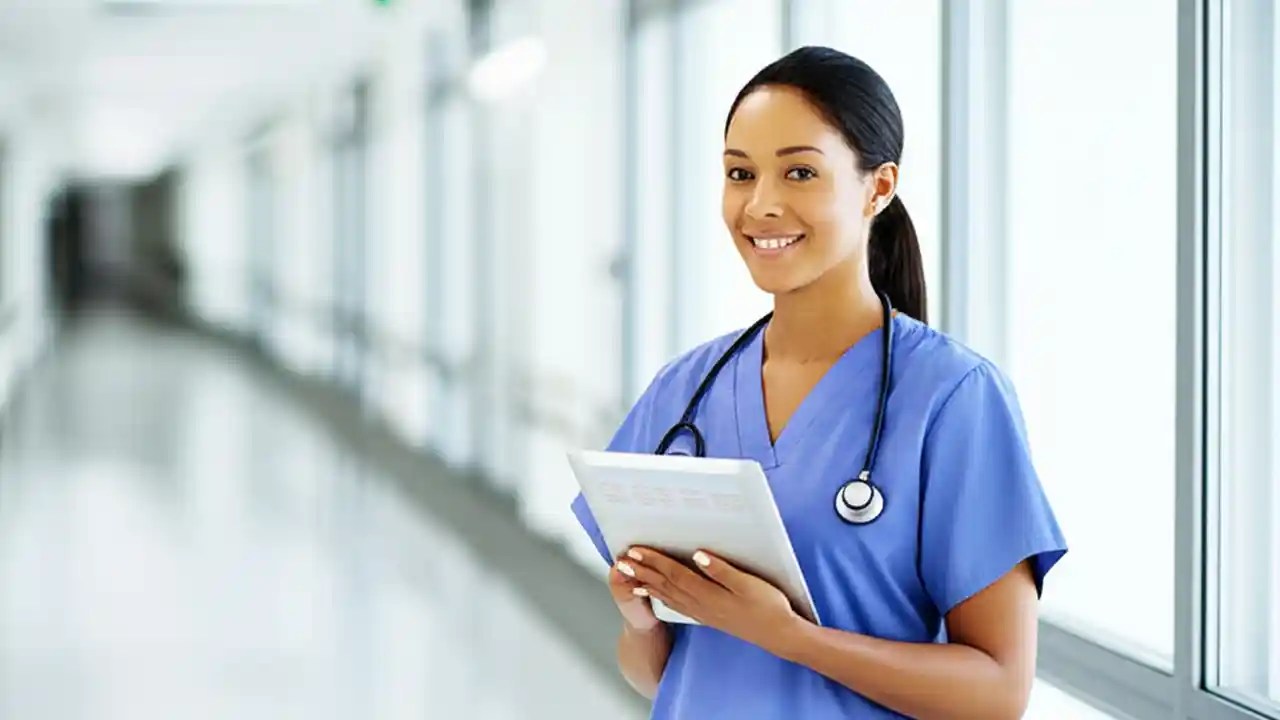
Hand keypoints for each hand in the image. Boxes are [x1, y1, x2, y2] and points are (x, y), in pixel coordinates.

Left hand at [615, 546, 801, 650]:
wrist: (778, 635)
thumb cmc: (768, 607)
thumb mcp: (748, 584)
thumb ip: (721, 570)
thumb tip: (698, 554)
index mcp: (708, 594)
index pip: (674, 574)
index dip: (653, 561)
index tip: (635, 551)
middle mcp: (701, 605)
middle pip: (665, 584)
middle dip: (642, 571)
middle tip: (622, 560)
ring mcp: (703, 613)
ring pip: (668, 596)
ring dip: (647, 584)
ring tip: (629, 576)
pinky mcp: (708, 617)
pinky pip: (677, 606)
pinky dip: (662, 597)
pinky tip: (657, 594)